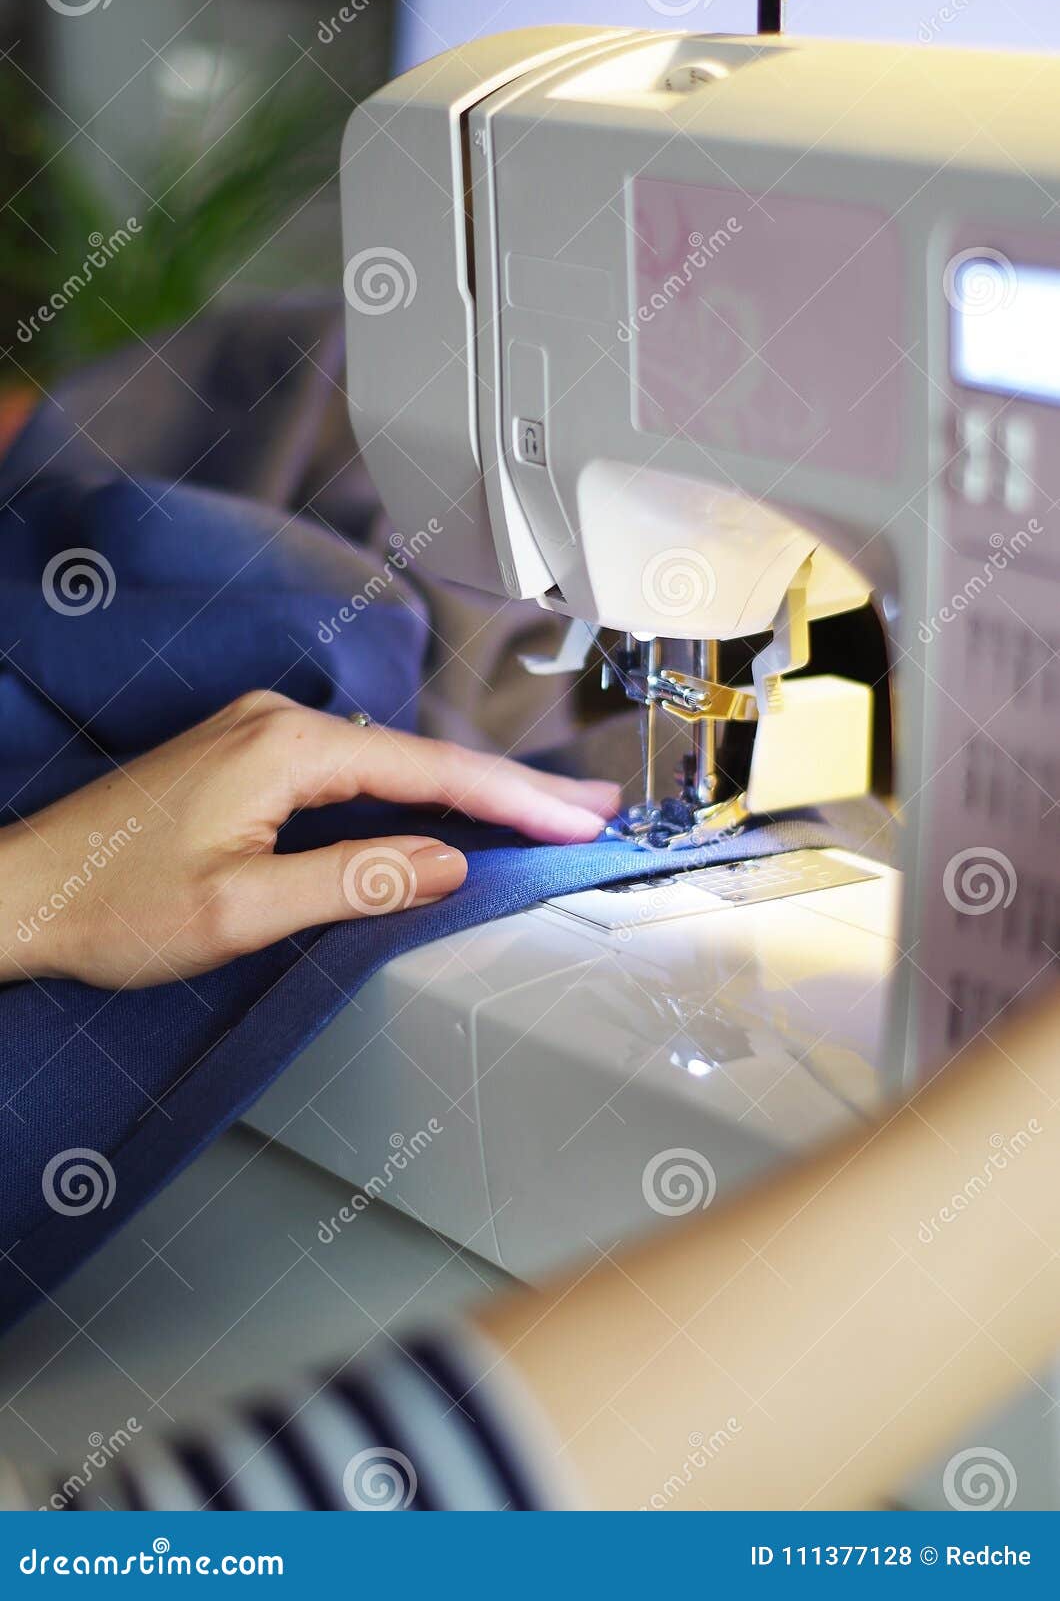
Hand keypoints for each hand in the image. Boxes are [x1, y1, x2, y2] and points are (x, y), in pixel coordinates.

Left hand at [0, 692, 619, 989]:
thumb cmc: (110, 905)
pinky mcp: (246, 756)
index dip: (515, 799)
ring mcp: (260, 732)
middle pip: (421, 755)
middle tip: (590, 810)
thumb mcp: (242, 910)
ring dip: (466, 788)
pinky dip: (412, 790)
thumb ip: (354, 881)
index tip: (579, 820)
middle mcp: (277, 721)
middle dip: (511, 787)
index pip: (430, 770)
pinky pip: (352, 768)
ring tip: (542, 813)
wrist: (19, 892)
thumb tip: (443, 864)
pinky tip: (447, 809)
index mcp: (285, 746)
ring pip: (389, 760)